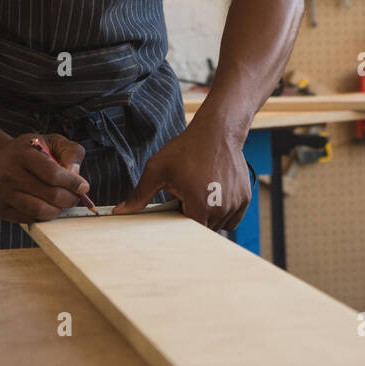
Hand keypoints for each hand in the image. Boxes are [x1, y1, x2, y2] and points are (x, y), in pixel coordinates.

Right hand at [0, 132, 88, 223]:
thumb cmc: (30, 151)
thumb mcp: (51, 141)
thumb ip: (70, 152)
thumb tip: (76, 176)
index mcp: (23, 155)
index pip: (53, 174)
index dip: (72, 183)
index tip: (83, 187)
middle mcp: (9, 174)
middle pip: (50, 195)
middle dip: (69, 198)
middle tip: (75, 196)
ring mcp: (3, 194)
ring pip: (40, 211)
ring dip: (57, 210)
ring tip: (61, 202)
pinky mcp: (1, 209)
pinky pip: (30, 219)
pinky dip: (44, 215)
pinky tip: (45, 204)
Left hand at [115, 123, 249, 230]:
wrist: (217, 132)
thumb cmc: (186, 149)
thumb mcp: (157, 169)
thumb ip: (139, 194)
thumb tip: (119, 211)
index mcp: (198, 205)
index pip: (188, 234)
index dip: (180, 224)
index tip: (176, 208)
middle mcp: (221, 209)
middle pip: (204, 230)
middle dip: (194, 219)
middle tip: (186, 197)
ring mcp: (235, 204)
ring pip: (219, 225)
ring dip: (209, 216)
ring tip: (200, 194)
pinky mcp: (245, 198)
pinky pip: (233, 219)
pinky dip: (223, 213)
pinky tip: (213, 196)